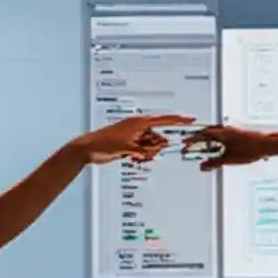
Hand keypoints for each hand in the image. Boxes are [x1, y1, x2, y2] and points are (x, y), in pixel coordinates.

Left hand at [72, 115, 194, 164]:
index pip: (163, 120)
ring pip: (151, 145)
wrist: (88, 149)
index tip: (190, 119)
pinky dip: (142, 154)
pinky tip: (133, 158)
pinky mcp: (130, 144)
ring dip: (148, 153)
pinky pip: (143, 149)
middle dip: (155, 147)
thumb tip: (159, 147)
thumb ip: (145, 148)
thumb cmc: (103, 143)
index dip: (178, 120)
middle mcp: (137, 127)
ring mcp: (134, 136)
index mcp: (138, 123)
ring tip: (134, 157)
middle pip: (157, 137)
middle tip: (142, 154)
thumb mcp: (127, 147)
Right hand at [182, 126, 274, 170]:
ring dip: (207, 141)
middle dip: (198, 139)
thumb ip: (215, 163)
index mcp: (222, 132)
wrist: (268, 145)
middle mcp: (227, 130)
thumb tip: (202, 166)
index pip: (202, 134)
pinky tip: (218, 151)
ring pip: (215, 135)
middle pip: (207, 133)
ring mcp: (233, 132)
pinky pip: (223, 138)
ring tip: (202, 150)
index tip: (185, 143)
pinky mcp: (238, 136)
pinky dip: (216, 143)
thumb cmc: (251, 149)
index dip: (192, 139)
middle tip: (189, 146)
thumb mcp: (230, 159)